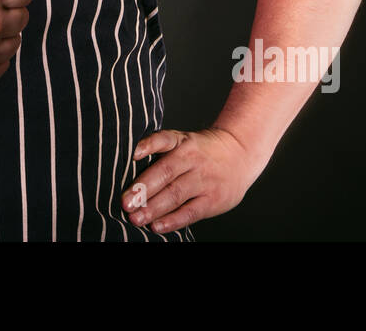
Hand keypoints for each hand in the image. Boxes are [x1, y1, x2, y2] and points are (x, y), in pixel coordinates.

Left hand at [120, 127, 264, 232]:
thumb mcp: (182, 140)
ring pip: (176, 194)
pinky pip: (191, 212)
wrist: (240, 154)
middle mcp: (193, 159)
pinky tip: (156, 226)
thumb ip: (159, 149)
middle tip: (125, 202)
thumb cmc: (200, 150)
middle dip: (143, 189)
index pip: (164, 141)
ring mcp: (204, 180)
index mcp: (182, 142)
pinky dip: (172, 220)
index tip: (132, 154)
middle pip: (166, 173)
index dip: (147, 146)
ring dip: (153, 208)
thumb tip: (127, 165)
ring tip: (135, 218)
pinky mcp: (213, 200)